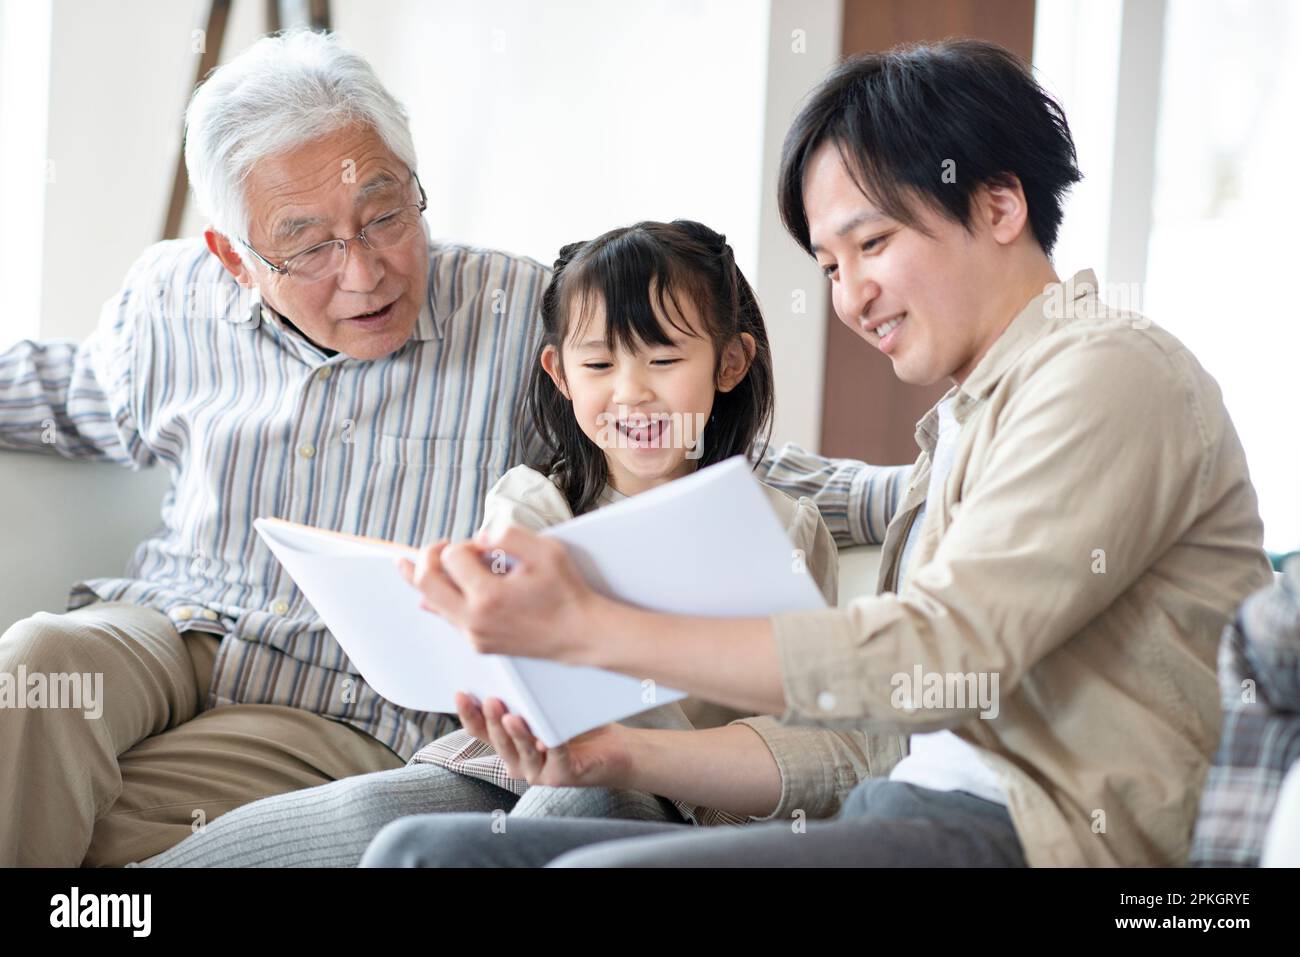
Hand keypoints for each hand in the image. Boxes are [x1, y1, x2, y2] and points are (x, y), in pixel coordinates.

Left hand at [397, 525, 607, 664]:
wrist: (580, 634)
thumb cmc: (566, 593)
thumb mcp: (546, 551)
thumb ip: (509, 535)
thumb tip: (480, 537)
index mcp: (489, 596)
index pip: (452, 557)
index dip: (463, 543)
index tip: (480, 546)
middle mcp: (475, 619)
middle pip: (425, 582)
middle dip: (426, 557)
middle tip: (436, 546)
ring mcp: (474, 635)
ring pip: (430, 603)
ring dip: (422, 579)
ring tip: (405, 564)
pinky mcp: (478, 644)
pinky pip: (447, 619)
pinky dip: (437, 600)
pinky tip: (425, 595)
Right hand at [455, 692, 630, 788]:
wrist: (615, 749)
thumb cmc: (576, 725)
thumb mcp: (546, 707)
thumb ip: (526, 697)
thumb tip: (509, 663)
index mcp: (508, 744)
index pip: (479, 731)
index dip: (468, 714)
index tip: (461, 692)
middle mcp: (517, 762)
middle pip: (499, 740)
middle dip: (492, 720)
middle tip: (490, 699)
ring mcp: (537, 772)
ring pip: (522, 751)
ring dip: (515, 734)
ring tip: (511, 716)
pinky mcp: (561, 776)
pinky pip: (555, 756)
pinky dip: (550, 746)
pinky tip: (545, 736)